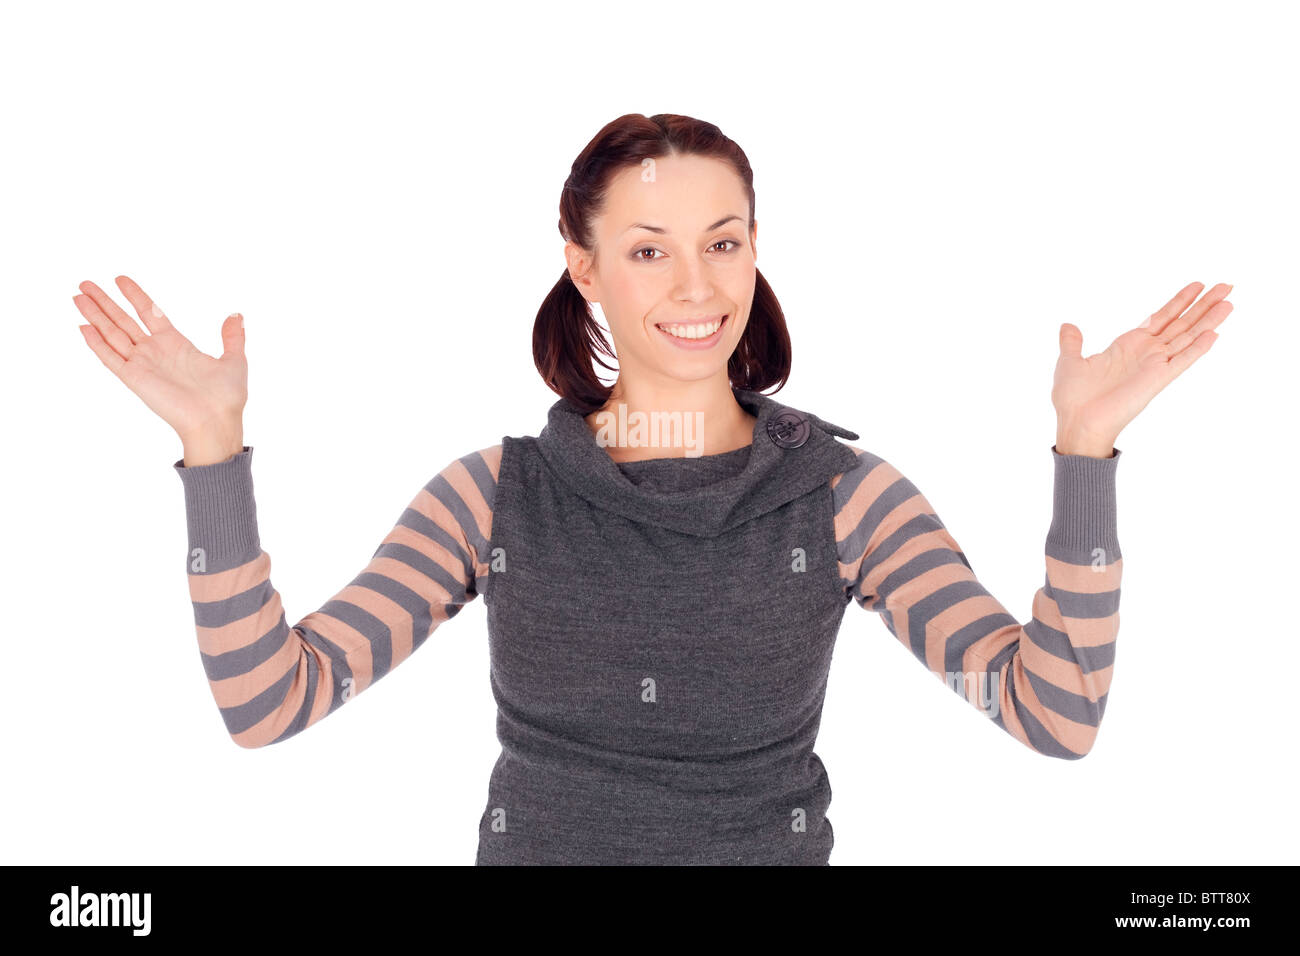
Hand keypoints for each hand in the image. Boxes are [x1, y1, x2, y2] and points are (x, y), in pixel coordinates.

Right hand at [74, 275, 247, 445]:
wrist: (216, 421)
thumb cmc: (227, 397)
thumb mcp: (234, 360)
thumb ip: (233, 337)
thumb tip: (236, 315)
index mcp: (176, 344)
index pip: (149, 313)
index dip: (135, 296)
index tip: (120, 279)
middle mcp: (155, 352)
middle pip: (123, 320)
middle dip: (104, 302)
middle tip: (85, 283)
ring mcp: (142, 364)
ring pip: (112, 334)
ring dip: (94, 315)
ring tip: (77, 296)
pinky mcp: (134, 379)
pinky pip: (111, 358)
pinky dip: (96, 344)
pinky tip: (83, 327)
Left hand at [1052, 281, 1232, 455]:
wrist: (1077, 421)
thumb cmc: (1072, 398)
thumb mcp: (1069, 362)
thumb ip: (1072, 342)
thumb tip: (1067, 326)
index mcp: (1127, 345)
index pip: (1160, 318)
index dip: (1179, 302)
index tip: (1198, 286)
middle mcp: (1146, 353)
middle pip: (1181, 323)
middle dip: (1203, 304)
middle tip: (1226, 286)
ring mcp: (1154, 365)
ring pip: (1187, 336)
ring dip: (1208, 319)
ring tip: (1229, 301)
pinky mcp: (1158, 379)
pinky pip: (1182, 360)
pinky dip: (1197, 348)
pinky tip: (1214, 333)